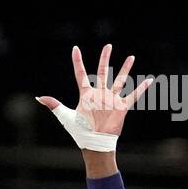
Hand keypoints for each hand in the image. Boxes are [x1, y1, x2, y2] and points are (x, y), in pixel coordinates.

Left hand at [36, 44, 153, 139]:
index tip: (76, 49)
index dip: (78, 61)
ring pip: (119, 80)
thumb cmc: (79, 131)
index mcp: (86, 95)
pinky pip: (133, 96)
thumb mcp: (65, 116)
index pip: (80, 74)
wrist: (94, 143)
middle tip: (108, 46)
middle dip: (105, 59)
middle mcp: (99, 94)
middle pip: (102, 72)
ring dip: (125, 69)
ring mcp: (111, 99)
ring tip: (131, 57)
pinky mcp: (121, 107)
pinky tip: (149, 80)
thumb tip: (38, 97)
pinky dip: (141, 88)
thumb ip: (54, 105)